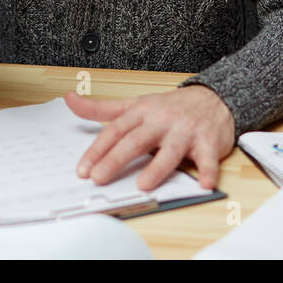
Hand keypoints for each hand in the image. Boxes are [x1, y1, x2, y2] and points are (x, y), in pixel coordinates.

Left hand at [66, 86, 234, 191]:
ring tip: (143, 184)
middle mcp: (161, 121)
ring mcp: (185, 131)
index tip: (83, 170)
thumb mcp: (134, 103)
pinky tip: (204, 184)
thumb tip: (70, 100)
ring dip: (157, 168)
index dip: (97, 150)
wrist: (213, 97)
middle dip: (116, 159)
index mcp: (141, 112)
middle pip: (136, 141)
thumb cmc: (170, 106)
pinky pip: (208, 158)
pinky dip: (208, 171)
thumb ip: (101, 108)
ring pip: (170, 150)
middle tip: (99, 178)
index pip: (115, 131)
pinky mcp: (208, 142)